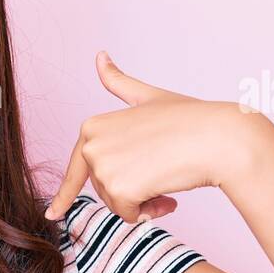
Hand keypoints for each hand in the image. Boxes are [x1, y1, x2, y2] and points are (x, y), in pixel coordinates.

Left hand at [45, 51, 259, 223]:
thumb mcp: (148, 97)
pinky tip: (169, 198)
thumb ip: (119, 83)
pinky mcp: (119, 189)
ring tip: (167, 183)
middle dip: (130, 190)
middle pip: (103, 188)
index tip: (53, 212)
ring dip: (143, 202)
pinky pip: (128, 215)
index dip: (66, 193)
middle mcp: (91, 145)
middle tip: (160, 178)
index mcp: (92, 126)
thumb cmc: (191, 119)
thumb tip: (99, 57)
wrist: (220, 138)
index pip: (76, 167)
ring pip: (116, 203)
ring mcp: (104, 167)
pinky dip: (149, 213)